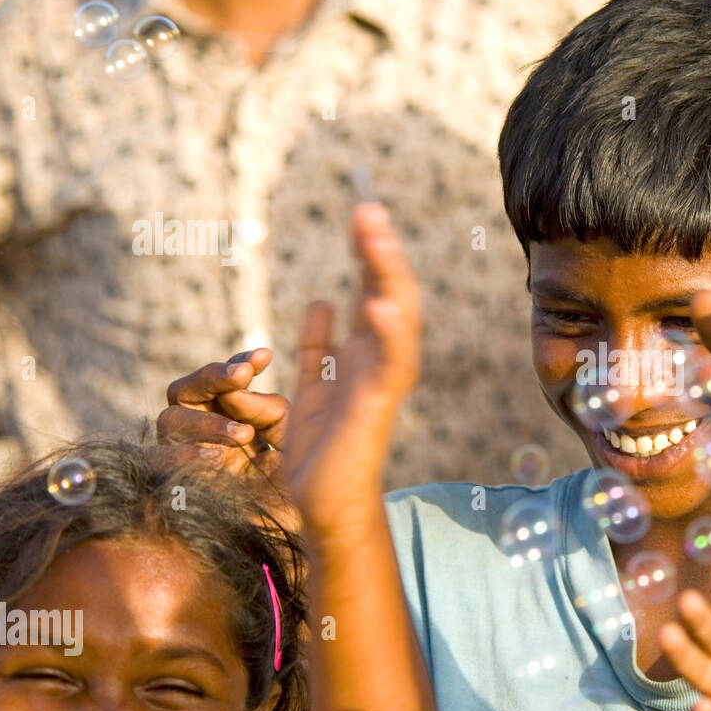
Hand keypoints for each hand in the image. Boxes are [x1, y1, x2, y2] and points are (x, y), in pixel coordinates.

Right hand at [159, 347, 287, 474]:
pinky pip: (159, 459)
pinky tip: (216, 456)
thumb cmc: (289, 478)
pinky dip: (185, 454)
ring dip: (208, 422)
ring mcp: (181, 453)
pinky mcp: (172, 480)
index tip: (264, 356)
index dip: (239, 363)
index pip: (224, 379)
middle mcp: (198, 428)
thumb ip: (274, 413)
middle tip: (244, 375)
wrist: (279, 531)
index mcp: (228, 413)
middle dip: (213, 377)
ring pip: (171, 420)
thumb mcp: (291, 440)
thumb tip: (237, 394)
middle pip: (184, 389)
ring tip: (245, 434)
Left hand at [281, 203, 420, 528]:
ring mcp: (385, 381)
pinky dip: (385, 331)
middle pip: (391, 293)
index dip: (369, 252)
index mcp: (368, 353)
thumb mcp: (312, 385)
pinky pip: (389, 362)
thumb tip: (320, 300)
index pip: (375, 289)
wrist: (326, 504)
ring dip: (387, 275)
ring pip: (398, 318)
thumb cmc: (322, 452)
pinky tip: (372, 301)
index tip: (360, 211)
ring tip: (374, 235)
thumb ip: (317, 345)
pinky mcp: (378, 405)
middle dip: (380, 251)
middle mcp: (383, 361)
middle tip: (366, 207)